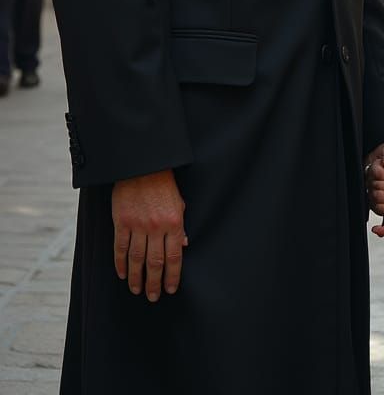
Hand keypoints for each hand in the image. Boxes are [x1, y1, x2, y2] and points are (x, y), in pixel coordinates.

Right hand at [111, 169, 186, 300]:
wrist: (143, 167)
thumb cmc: (164, 184)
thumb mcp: (179, 203)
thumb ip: (180, 225)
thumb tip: (183, 245)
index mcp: (174, 222)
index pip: (174, 257)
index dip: (172, 276)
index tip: (170, 289)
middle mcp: (156, 227)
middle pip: (155, 262)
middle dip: (154, 283)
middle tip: (153, 297)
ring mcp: (138, 225)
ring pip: (136, 259)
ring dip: (136, 278)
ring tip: (137, 290)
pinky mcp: (122, 222)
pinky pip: (120, 248)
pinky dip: (120, 263)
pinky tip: (122, 274)